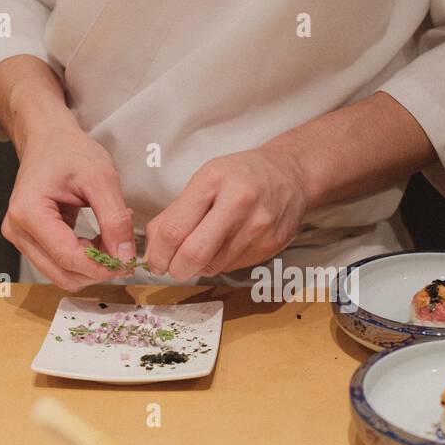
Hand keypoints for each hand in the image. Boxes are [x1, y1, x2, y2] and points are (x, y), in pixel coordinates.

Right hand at [0, 124, 135, 290]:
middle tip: (126, 254)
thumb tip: (124, 257)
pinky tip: (100, 240)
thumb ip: (114, 220)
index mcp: (28, 212)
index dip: (102, 266)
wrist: (49, 140)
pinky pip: (60, 264)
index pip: (68, 258)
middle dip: (98, 270)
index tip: (129, 261)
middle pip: (63, 274)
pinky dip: (84, 260)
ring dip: (92, 267)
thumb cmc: (69, 151)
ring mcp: (21, 238)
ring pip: (62, 274)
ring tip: (113, 241)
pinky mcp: (30, 241)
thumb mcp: (101, 179)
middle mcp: (17, 230)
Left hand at [144, 148, 308, 281]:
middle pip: (194, 255)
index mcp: (214, 181)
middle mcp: (238, 204)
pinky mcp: (269, 246)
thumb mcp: (205, 179)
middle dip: (176, 269)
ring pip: (213, 266)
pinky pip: (232, 267)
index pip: (175, 230)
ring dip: (199, 265)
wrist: (291, 175)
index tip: (155, 261)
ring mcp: (257, 228)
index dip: (158, 254)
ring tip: (203, 248)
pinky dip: (221, 262)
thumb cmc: (241, 175)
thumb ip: (176, 212)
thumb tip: (153, 247)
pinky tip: (225, 245)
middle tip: (172, 267)